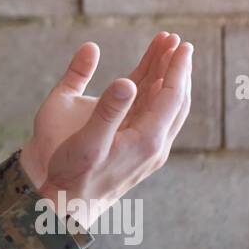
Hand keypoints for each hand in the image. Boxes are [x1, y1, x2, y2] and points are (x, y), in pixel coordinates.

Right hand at [31, 38, 192, 227]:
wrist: (66, 207)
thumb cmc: (72, 173)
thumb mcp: (87, 141)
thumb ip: (107, 110)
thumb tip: (126, 81)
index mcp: (147, 140)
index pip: (171, 96)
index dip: (176, 67)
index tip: (181, 43)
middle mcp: (155, 146)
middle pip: (176, 100)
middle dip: (177, 69)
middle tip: (177, 41)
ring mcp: (149, 150)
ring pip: (166, 108)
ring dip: (167, 78)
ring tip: (166, 52)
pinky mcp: (138, 152)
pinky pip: (154, 116)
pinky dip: (155, 93)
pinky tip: (149, 81)